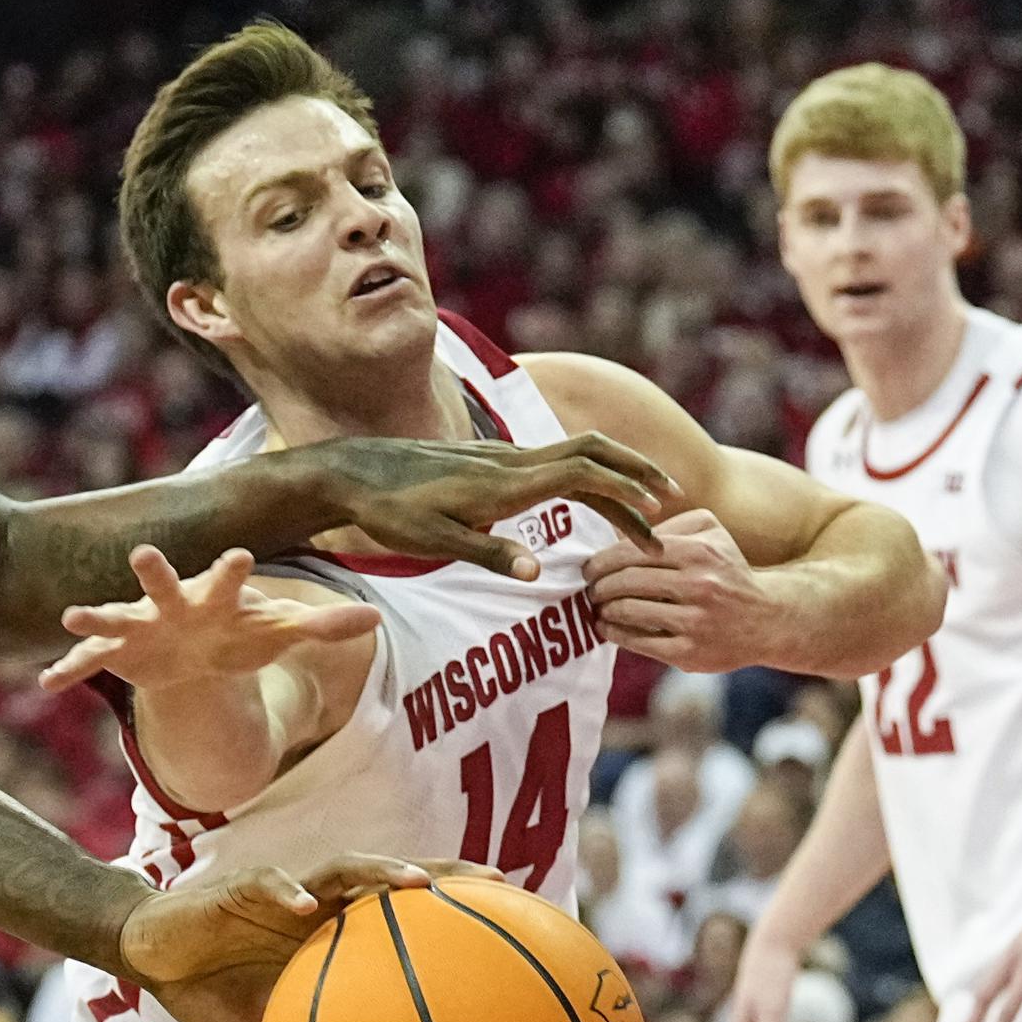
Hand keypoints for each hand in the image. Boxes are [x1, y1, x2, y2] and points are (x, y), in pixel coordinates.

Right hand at [40, 547, 378, 693]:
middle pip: (163, 584)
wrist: (194, 650)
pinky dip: (68, 673)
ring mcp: (139, 627)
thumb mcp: (278, 633)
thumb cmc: (237, 633)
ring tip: (71, 618)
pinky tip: (45, 686)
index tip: (242, 557)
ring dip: (93, 618)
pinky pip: (88, 664)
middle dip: (153, 572)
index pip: (229, 580)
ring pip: (113, 618)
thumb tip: (378, 619)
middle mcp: (171, 604)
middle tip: (143, 555)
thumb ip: (322, 627)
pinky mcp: (116, 654)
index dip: (234, 571)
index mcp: (214, 597)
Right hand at [116, 854, 464, 1021]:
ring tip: (412, 884)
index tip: (507, 921)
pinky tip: (298, 904)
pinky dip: (281, 891)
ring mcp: (283, 891)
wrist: (153, 954)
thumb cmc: (215, 989)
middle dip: (440, 876)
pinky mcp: (238, 888)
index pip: (401, 914)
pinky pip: (264, 884)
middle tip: (493, 883)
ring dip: (377, 872)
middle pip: (388, 880)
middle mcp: (318, 903)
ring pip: (340, 868)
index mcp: (332, 930)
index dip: (452, 915)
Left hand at [312, 433, 672, 578]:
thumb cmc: (388, 511)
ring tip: (643, 505)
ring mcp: (501, 459)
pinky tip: (594, 499)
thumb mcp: (433, 542)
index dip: (624, 489)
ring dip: (613, 476)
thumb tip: (538, 570)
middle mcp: (509, 462)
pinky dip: (585, 478)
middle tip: (670, 495)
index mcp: (504, 481)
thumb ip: (489, 552)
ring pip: (574, 455)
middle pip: (590, 451)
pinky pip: (552, 464)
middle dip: (634, 470)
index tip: (657, 511)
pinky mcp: (491, 464)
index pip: (581, 472)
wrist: (351, 473)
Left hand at [585, 509, 777, 671]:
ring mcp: (695, 622)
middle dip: (598, 586)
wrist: (768, 619)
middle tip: (589, 589)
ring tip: (597, 607)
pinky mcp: (690, 653)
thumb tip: (617, 531)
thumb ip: (668, 527)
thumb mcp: (710, 533)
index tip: (589, 568)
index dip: (602, 561)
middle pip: (626, 582)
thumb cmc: (728, 571)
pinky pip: (638, 642)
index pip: (633, 552)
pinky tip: (606, 627)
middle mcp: (699, 585)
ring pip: (628, 611)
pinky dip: (614, 634)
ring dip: (603, 609)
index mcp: (700, 552)